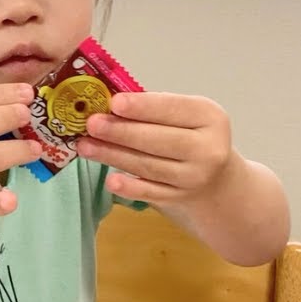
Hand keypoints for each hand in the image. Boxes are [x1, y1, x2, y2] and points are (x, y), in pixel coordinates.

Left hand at [76, 92, 234, 205]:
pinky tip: (110, 180)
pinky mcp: (179, 198)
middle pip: (159, 140)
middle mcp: (208, 149)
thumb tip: (107, 102)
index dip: (142, 106)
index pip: (174, 109)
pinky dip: (129, 188)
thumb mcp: (186, 113)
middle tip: (91, 124)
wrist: (215, 177)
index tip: (114, 102)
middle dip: (121, 132)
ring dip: (113, 155)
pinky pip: (150, 193)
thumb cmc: (189, 134)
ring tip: (85, 146)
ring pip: (148, 166)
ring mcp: (194, 177)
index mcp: (210, 117)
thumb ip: (154, 107)